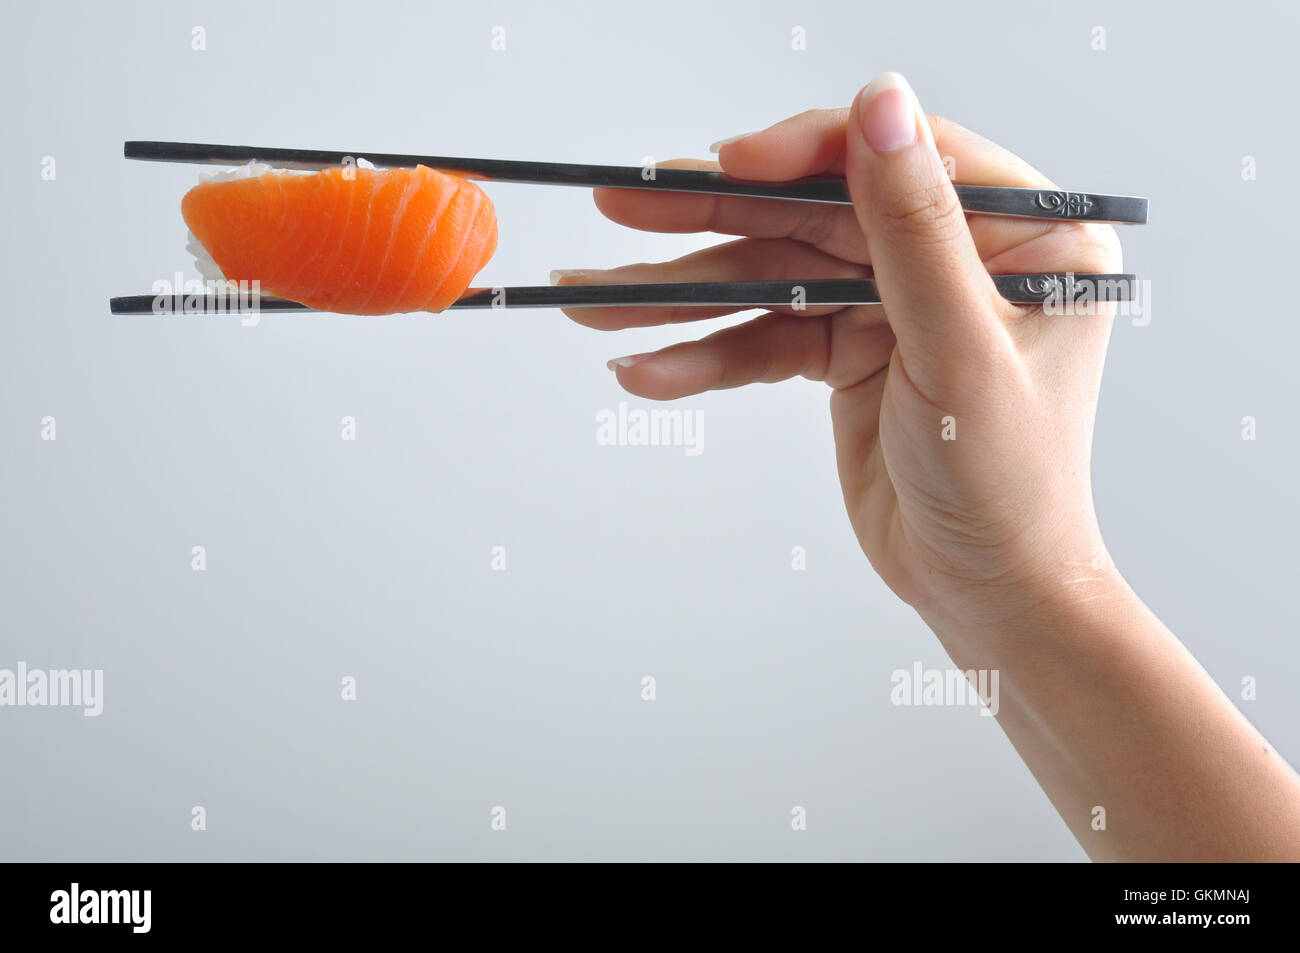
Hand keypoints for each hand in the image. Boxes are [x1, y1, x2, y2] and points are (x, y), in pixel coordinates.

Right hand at [557, 72, 1123, 630]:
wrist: (988, 596)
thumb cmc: (1010, 490)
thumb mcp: (961, 353)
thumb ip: (915, 230)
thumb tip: (881, 103)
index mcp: (1022, 236)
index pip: (899, 159)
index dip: (803, 154)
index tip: (721, 164)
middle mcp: (957, 257)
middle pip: (816, 214)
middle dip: (711, 221)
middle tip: (623, 207)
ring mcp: (896, 305)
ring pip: (775, 277)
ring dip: (684, 296)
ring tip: (598, 301)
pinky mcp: (850, 352)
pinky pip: (767, 339)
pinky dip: (707, 357)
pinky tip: (647, 368)